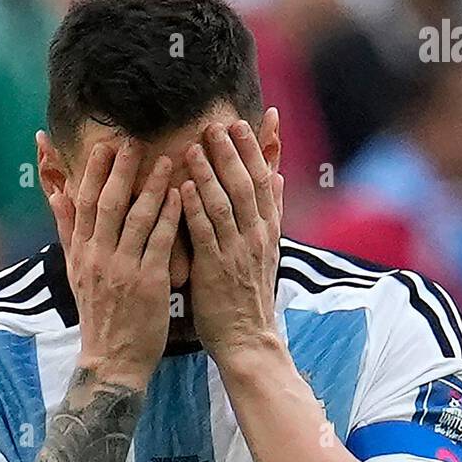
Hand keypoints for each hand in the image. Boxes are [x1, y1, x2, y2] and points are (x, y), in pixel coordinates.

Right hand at [49, 141, 180, 389]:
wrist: (112, 361)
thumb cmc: (99, 315)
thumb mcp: (74, 272)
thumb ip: (67, 230)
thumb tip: (55, 193)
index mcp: (81, 252)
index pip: (83, 202)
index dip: (93, 171)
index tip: (105, 144)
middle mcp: (98, 257)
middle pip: (107, 204)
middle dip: (120, 169)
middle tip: (134, 140)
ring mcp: (123, 270)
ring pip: (136, 219)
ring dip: (151, 186)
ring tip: (167, 159)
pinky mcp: (148, 284)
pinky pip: (160, 243)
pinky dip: (170, 217)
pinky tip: (180, 196)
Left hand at [180, 120, 283, 368]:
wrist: (247, 340)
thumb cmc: (249, 296)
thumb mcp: (268, 251)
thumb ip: (271, 212)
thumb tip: (279, 177)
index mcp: (268, 231)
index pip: (265, 180)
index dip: (256, 149)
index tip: (244, 121)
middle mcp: (256, 237)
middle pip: (247, 184)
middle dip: (232, 152)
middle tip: (216, 123)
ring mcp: (237, 253)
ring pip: (225, 204)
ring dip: (210, 172)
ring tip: (196, 145)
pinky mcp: (215, 270)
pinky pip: (205, 232)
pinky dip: (194, 207)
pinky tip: (182, 186)